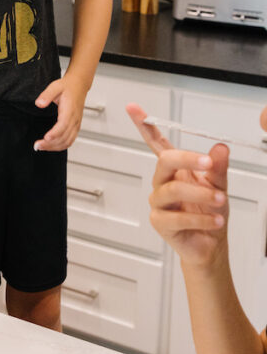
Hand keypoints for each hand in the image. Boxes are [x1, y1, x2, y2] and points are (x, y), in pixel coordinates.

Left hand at [33, 74, 86, 150]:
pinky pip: (70, 141)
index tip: (45, 138)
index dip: (55, 133)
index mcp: (69, 110)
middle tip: (37, 145)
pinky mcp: (76, 127)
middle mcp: (74, 119)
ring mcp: (76, 124)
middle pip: (65, 137)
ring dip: (54, 147)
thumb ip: (46, 95)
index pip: (63, 125)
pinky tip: (50, 146)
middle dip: (51, 144)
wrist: (79, 86)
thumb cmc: (67, 87)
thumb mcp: (55, 86)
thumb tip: (39, 104)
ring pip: (68, 141)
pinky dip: (61, 146)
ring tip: (41, 147)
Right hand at [126, 103, 228, 267]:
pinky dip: (200, 218)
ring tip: (221, 201)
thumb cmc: (210, 211)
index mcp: (175, 169)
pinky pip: (177, 217)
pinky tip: (215, 220)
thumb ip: (218, 167)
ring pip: (172, 190)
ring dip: (201, 194)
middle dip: (187, 159)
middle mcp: (163, 183)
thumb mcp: (219, 185)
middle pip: (165, 162)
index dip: (144, 125)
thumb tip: (220, 148)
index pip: (156, 143)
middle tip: (208, 164)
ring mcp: (159, 203)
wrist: (211, 244)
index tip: (133, 108)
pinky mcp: (160, 223)